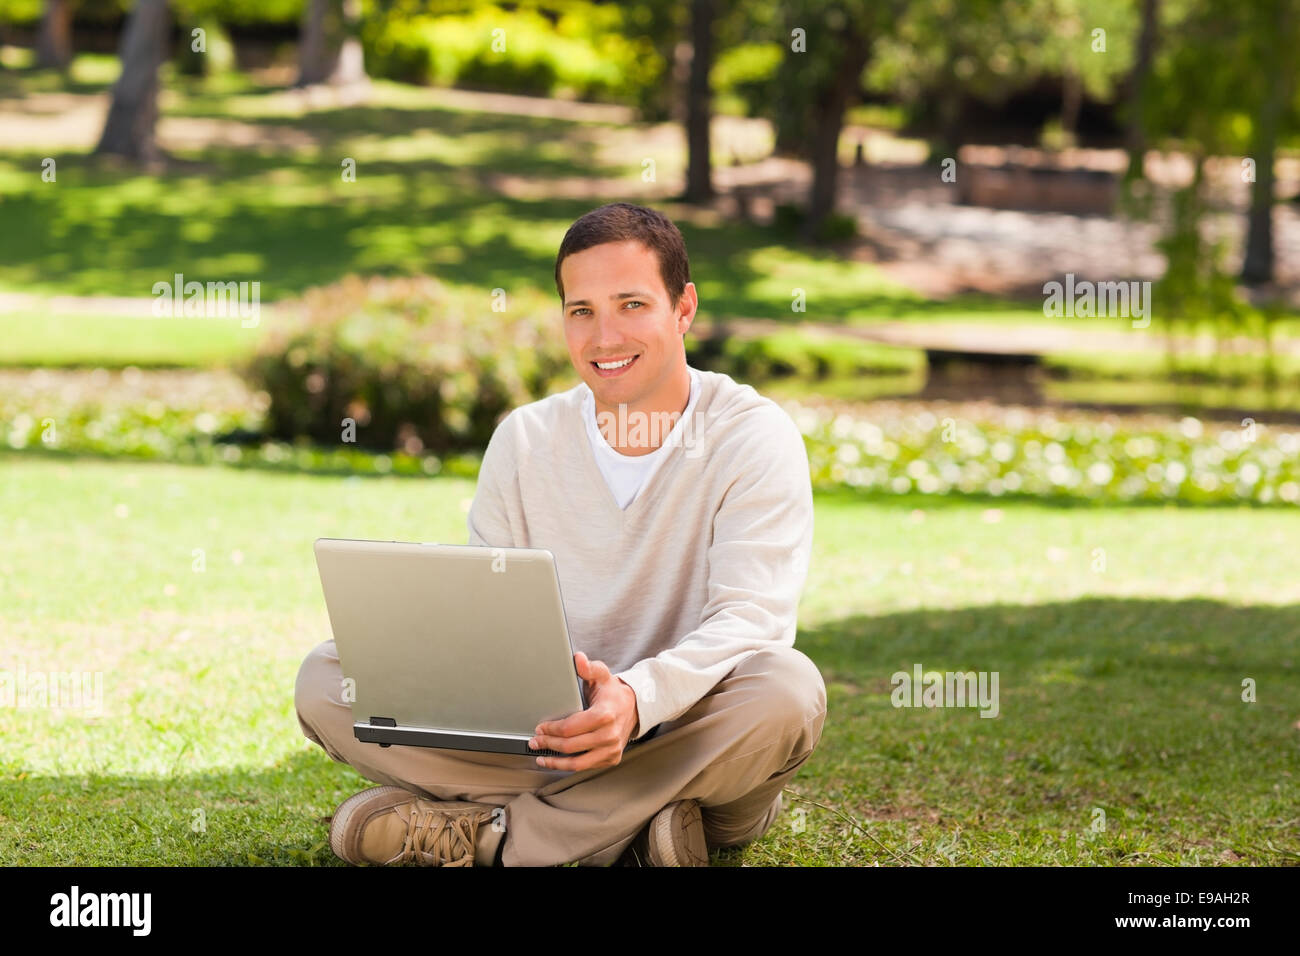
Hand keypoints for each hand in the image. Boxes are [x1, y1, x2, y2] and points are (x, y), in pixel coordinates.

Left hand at [529, 651, 638, 770]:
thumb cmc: (612, 692)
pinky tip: (557, 761)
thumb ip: (588, 668)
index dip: (551, 729)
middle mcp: (609, 735)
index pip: (570, 728)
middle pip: (570, 746)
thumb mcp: (602, 675)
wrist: (634, 707)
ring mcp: (611, 749)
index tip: (539, 727)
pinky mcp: (611, 759)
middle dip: (548, 744)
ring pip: (577, 763)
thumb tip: (578, 659)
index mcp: (604, 715)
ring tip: (541, 757)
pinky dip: (569, 766)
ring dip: (555, 762)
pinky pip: (586, 766)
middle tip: (535, 741)